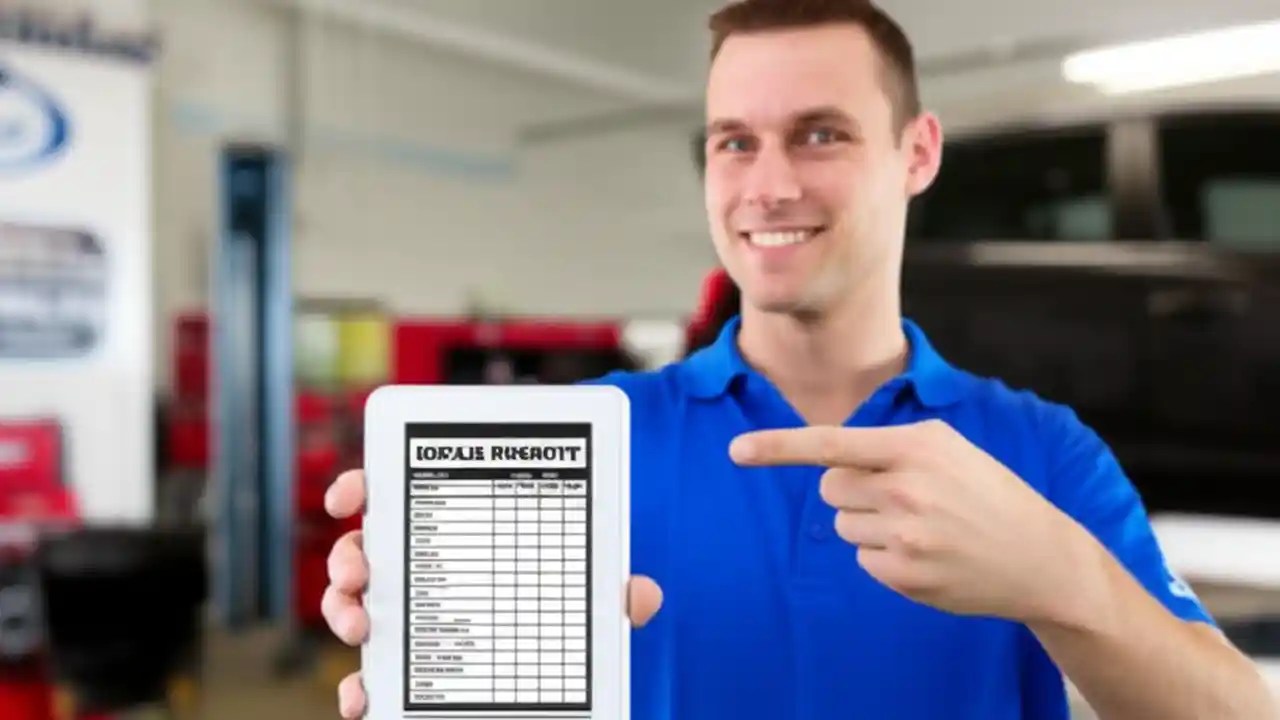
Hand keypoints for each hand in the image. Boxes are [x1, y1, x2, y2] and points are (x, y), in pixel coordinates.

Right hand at [322, 469, 663, 718]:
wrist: (556, 681)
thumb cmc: (563, 610)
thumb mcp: (590, 597)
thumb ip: (612, 592)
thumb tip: (640, 596)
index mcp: (455, 534)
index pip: (398, 495)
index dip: (364, 487)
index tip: (348, 496)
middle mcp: (421, 571)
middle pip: (363, 551)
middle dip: (347, 558)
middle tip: (359, 574)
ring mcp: (409, 619)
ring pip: (353, 607)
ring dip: (341, 612)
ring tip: (362, 628)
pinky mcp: (406, 668)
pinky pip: (369, 675)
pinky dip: (358, 685)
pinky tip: (364, 694)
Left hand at [730, 420, 1083, 622]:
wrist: (1038, 555)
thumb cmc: (984, 492)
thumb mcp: (946, 448)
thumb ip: (887, 446)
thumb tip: (825, 461)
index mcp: (916, 447)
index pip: (831, 444)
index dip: (777, 447)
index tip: (736, 452)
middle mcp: (907, 489)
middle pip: (829, 488)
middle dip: (850, 490)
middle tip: (898, 497)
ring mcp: (906, 537)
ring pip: (842, 525)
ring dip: (867, 524)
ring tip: (920, 526)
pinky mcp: (905, 576)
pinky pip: (861, 559)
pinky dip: (883, 557)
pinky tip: (924, 554)